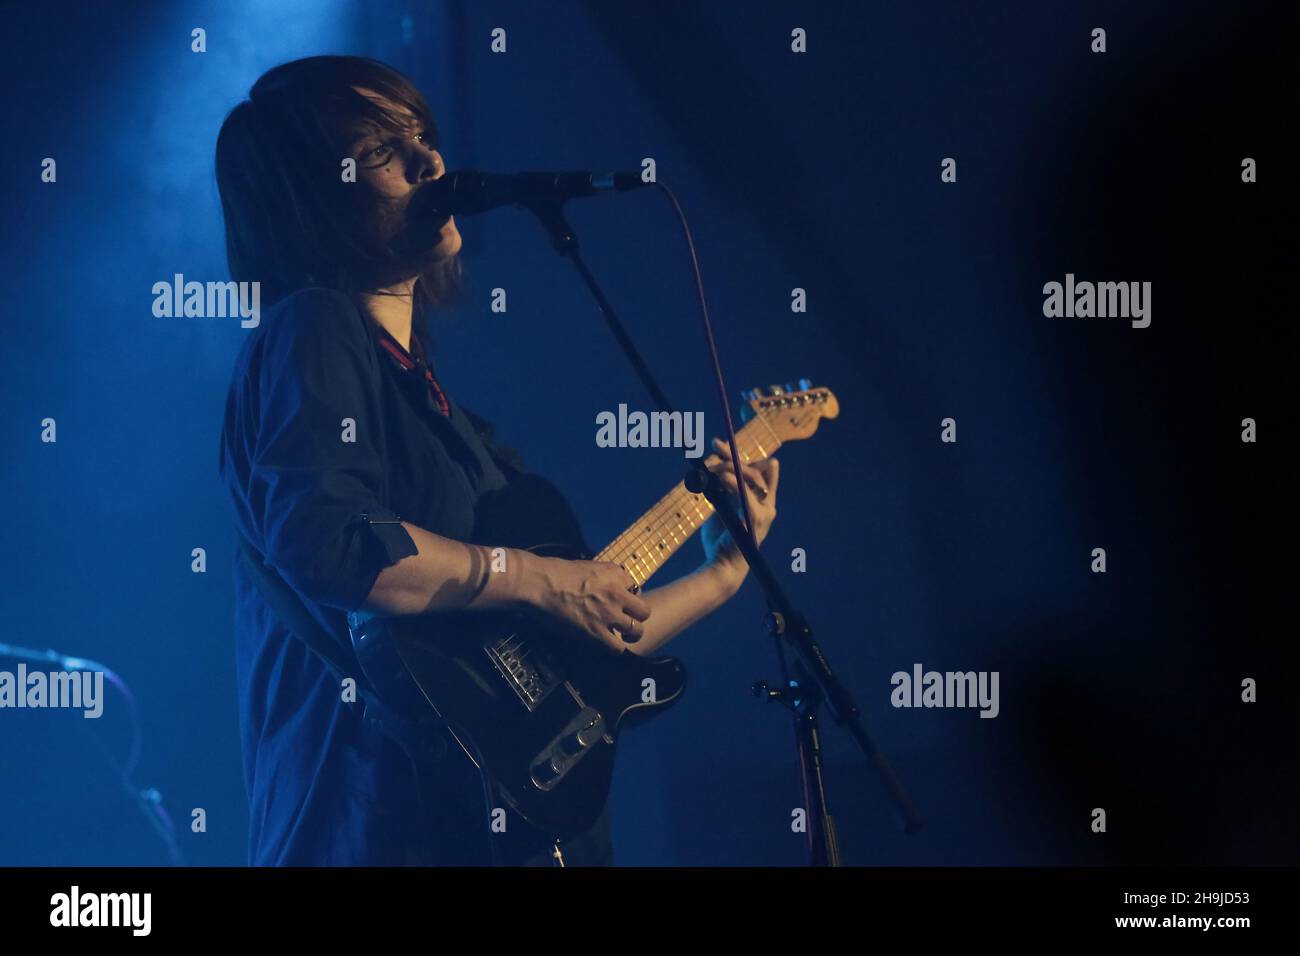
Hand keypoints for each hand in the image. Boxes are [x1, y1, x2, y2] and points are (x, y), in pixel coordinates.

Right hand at [523, 554, 650, 652]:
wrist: (539, 584)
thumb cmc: (554, 572)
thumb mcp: (586, 565)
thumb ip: (602, 576)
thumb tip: (605, 586)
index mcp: (614, 573)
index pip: (635, 587)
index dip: (628, 596)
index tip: (621, 601)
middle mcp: (617, 593)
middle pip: (644, 610)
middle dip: (637, 616)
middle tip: (627, 620)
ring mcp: (608, 614)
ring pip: (637, 630)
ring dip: (630, 634)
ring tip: (622, 636)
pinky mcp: (596, 632)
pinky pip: (617, 647)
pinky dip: (614, 648)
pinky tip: (606, 644)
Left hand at [700, 437, 778, 577]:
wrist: (722, 566)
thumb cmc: (721, 539)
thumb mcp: (721, 507)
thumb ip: (723, 488)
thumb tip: (715, 466)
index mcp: (760, 501)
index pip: (757, 469)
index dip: (737, 455)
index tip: (717, 445)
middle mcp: (767, 504)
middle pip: (753, 469)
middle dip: (731, 456)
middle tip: (713, 446)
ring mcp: (764, 512)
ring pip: (750, 478)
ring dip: (730, 467)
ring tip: (712, 466)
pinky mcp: (756, 519)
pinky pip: (746, 495)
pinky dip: (734, 483)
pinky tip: (721, 476)